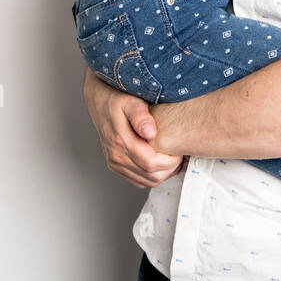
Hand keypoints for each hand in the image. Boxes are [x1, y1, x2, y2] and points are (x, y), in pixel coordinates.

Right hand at [82, 69, 184, 188]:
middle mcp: (116, 155)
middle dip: (170, 169)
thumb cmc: (117, 98)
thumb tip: (150, 132)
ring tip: (173, 159)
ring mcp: (115, 162)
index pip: (150, 163)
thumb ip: (140, 116)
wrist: (101, 100)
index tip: (179, 152)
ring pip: (146, 181)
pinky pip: (138, 180)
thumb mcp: (131, 101)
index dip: (169, 161)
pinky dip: (152, 176)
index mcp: (120, 141)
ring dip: (163, 174)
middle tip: (180, 155)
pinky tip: (161, 163)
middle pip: (150, 176)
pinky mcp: (117, 165)